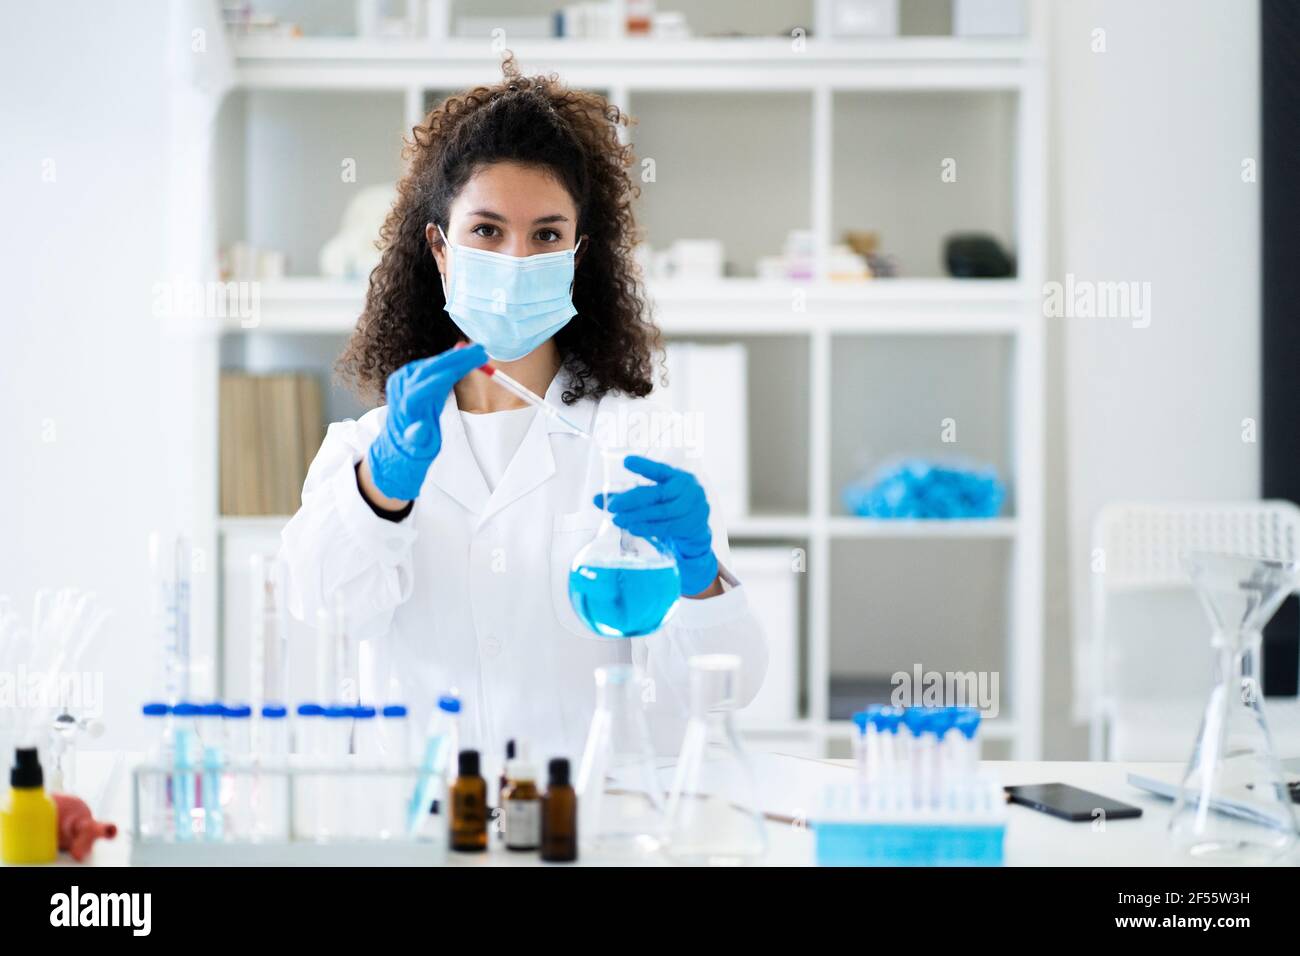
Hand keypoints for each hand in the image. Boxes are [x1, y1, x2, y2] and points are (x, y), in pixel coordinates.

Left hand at [366, 344, 486, 500]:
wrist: (401, 441)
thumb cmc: (416, 444)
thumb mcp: (420, 445)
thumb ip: (418, 435)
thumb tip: (419, 430)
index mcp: (408, 403)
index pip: (433, 381)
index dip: (456, 370)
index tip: (475, 362)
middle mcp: (402, 387)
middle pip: (432, 367)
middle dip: (458, 358)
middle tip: (480, 350)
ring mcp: (403, 380)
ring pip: (431, 363)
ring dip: (453, 356)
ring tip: (476, 351)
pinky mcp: (407, 377)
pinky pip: (429, 365)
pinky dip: (446, 361)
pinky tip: (462, 355)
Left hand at [593, 456, 718, 596]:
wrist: (695, 532)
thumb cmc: (669, 509)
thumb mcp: (653, 499)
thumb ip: (627, 498)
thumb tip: (596, 499)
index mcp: (677, 476)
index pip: (660, 470)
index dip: (644, 466)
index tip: (626, 462)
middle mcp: (688, 488)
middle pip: (658, 493)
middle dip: (632, 499)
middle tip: (612, 507)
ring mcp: (694, 506)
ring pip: (662, 512)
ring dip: (638, 516)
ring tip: (619, 520)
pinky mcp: (693, 524)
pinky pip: (667, 527)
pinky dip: (649, 528)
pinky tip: (633, 528)